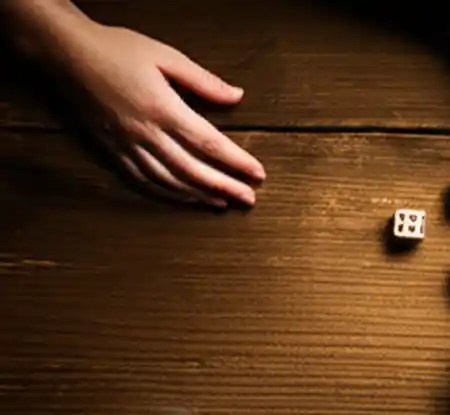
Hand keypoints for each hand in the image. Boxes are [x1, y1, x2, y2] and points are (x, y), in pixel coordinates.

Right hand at [46, 18, 263, 206]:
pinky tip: (183, 198)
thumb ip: (203, 81)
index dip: (236, 162)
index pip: (209, 143)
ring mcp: (126, 145)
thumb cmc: (115, 49)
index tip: (258, 175)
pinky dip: (166, 193)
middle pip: (192, 170)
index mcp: (163, 109)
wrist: (64, 54)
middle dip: (224, 187)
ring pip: (168, 181)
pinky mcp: (110, 150)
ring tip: (222, 202)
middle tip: (249, 200)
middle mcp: (145, 133)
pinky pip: (142, 180)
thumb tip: (237, 96)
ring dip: (198, 195)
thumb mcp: (165, 56)